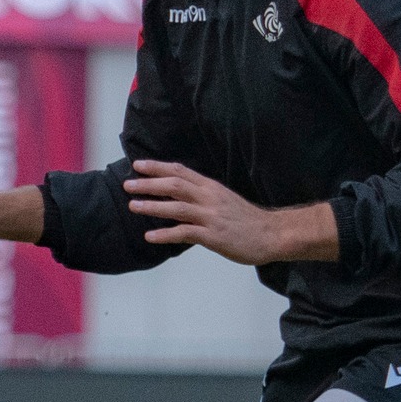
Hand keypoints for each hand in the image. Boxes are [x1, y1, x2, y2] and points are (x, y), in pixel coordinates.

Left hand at [123, 160, 337, 264]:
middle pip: (174, 184)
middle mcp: (210, 198)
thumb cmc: (246, 219)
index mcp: (211, 187)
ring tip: (132, 206)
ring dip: (152, 206)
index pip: (180, 171)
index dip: (158, 167)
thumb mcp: (223, 201)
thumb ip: (201, 197)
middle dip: (149, 183)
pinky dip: (165, 234)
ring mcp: (212, 216)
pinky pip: (185, 233)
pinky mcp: (214, 236)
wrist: (273, 234)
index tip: (138, 164)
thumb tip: (175, 198)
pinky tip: (150, 236)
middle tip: (127, 184)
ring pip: (177, 207)